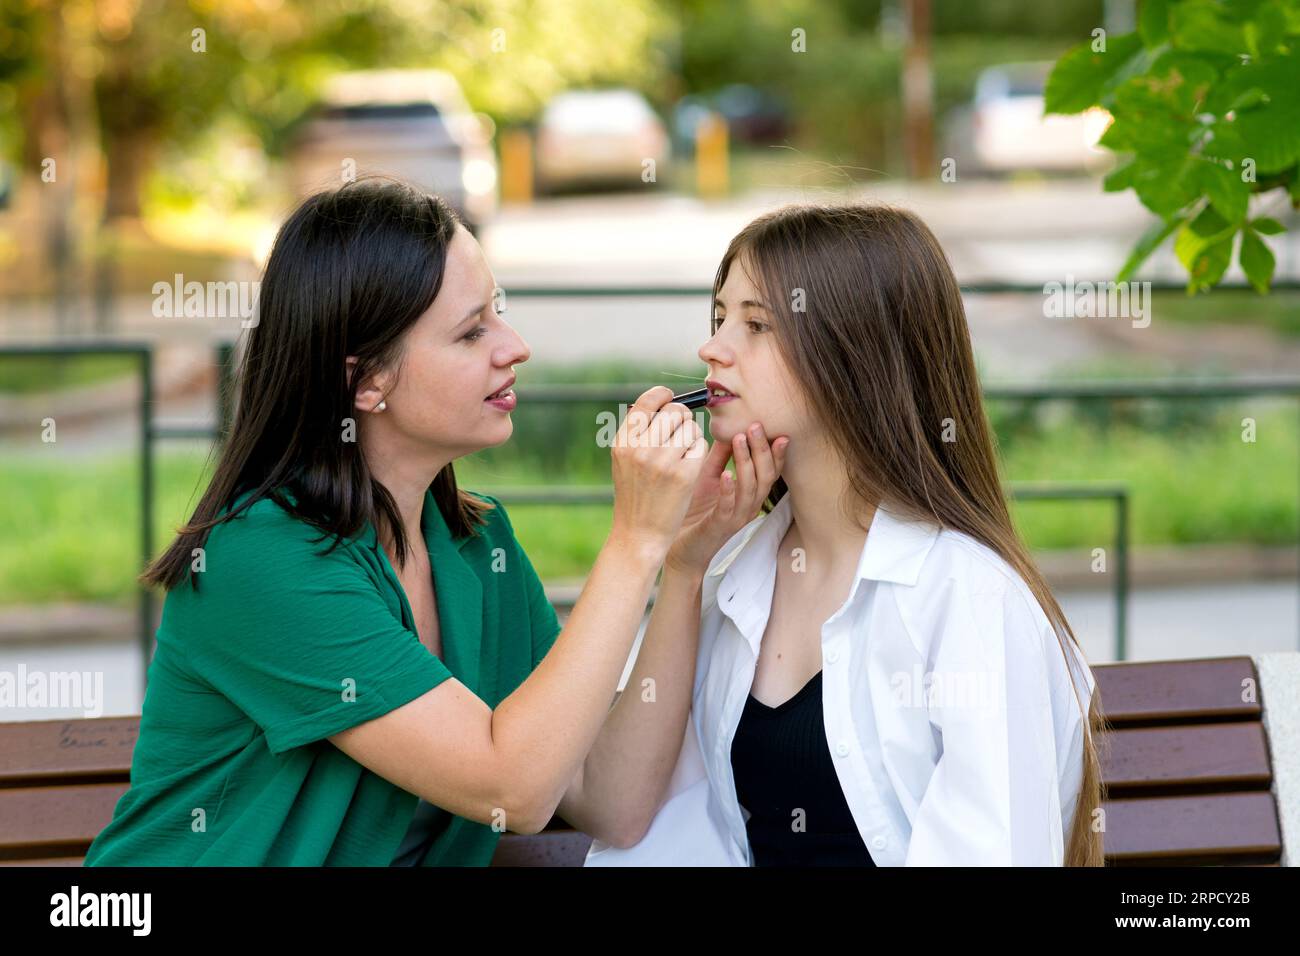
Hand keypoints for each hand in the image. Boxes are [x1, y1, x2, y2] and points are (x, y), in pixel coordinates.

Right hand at [607, 386, 708, 558]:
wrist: (639, 534)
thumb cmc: (635, 495)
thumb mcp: (624, 461)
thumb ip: (638, 432)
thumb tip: (663, 401)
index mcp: (623, 442)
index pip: (647, 402)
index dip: (663, 395)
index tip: (670, 398)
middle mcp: (641, 449)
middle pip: (675, 411)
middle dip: (682, 417)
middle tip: (681, 430)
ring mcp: (663, 461)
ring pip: (691, 427)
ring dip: (692, 436)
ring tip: (682, 453)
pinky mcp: (684, 474)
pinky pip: (700, 445)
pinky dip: (698, 452)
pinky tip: (688, 466)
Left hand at [665, 422, 787, 576]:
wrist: (678, 546)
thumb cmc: (694, 510)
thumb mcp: (708, 476)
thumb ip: (720, 455)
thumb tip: (728, 426)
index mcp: (750, 493)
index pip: (770, 469)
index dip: (774, 449)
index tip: (769, 424)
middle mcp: (750, 505)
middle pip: (766, 475)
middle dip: (762, 449)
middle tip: (755, 426)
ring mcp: (737, 517)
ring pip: (752, 489)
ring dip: (747, 463)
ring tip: (740, 440)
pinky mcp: (720, 527)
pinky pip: (729, 508)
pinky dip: (729, 490)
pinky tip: (725, 475)